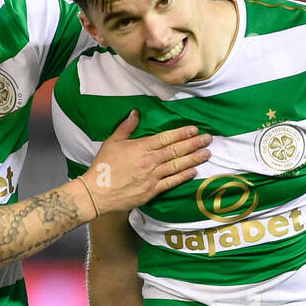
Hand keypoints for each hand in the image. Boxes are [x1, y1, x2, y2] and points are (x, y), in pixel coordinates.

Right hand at [82, 110, 209, 215]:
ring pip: (177, 166)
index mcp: (141, 147)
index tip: (194, 129)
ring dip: (193, 159)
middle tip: (208, 139)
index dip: (182, 133)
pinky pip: (171, 183)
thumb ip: (126, 127)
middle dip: (194, 144)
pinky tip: (193, 172)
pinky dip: (183, 177)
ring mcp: (152, 177)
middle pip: (176, 150)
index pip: (166, 138)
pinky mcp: (151, 191)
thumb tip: (135, 113)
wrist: (98, 192)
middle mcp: (150, 161)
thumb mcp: (112, 142)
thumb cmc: (103, 166)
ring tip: (207, 153)